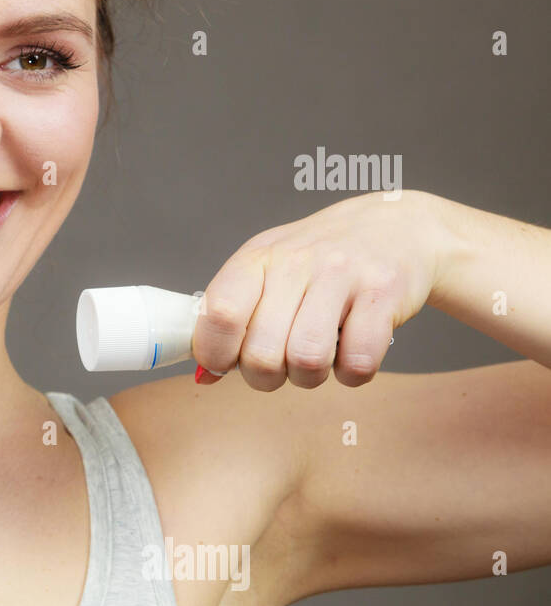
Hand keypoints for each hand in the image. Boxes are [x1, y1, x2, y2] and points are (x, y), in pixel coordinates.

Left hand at [192, 190, 446, 389]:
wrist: (401, 228)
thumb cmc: (323, 261)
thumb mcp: (269, 272)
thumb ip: (233, 318)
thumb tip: (205, 374)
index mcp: (258, 258)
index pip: (219, 313)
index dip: (216, 352)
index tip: (226, 362)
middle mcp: (296, 262)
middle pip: (261, 353)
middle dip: (266, 377)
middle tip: (280, 365)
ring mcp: (342, 275)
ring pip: (307, 361)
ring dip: (309, 377)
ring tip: (317, 359)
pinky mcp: (384, 294)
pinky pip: (358, 362)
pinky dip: (352, 373)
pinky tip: (352, 353)